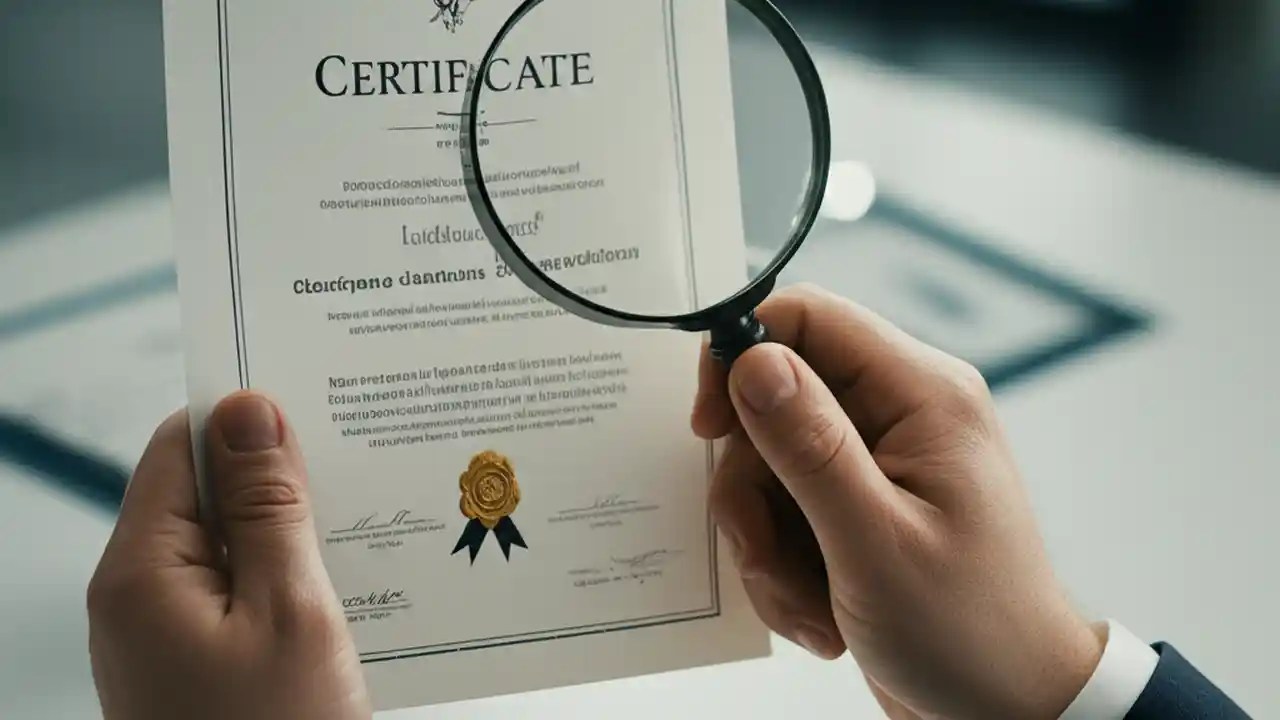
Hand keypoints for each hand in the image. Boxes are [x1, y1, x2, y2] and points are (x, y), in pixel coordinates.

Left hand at [87, 393, 370, 719]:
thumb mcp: (292, 612)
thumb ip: (269, 507)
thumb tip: (249, 410)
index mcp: (142, 572)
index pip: (180, 447)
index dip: (245, 416)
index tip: (315, 397)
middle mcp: (139, 596)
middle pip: (205, 492)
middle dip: (281, 475)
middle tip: (361, 463)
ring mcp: (166, 633)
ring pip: (230, 542)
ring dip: (294, 529)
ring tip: (363, 524)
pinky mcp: (198, 663)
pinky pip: (239, 590)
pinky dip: (290, 575)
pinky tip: (344, 580)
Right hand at [693, 285, 1102, 719]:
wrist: (1010, 710)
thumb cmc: (972, 633)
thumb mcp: (875, 542)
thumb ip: (810, 446)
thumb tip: (753, 361)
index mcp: (923, 395)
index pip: (809, 318)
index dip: (743, 357)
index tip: (709, 429)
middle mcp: (901, 414)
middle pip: (774, 402)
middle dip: (754, 489)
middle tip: (769, 553)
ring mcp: (878, 462)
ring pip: (769, 464)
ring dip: (767, 542)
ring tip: (808, 603)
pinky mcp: (860, 505)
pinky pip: (785, 508)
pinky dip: (783, 564)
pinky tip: (820, 611)